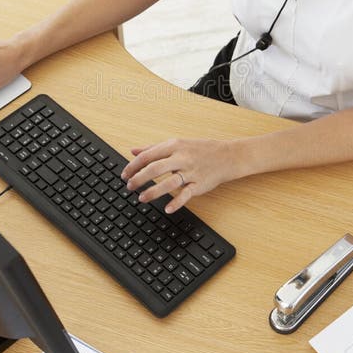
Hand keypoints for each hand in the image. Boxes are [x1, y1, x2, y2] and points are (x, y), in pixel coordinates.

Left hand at [121, 137, 235, 213]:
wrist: (227, 156)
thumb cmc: (199, 150)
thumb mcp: (176, 144)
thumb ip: (153, 148)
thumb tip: (133, 151)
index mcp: (173, 146)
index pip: (148, 156)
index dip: (133, 166)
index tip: (124, 174)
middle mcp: (181, 158)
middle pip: (155, 168)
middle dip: (139, 178)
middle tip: (129, 186)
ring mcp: (191, 172)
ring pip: (169, 182)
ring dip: (153, 191)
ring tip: (141, 198)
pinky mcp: (199, 184)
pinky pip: (186, 194)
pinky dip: (177, 202)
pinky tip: (167, 209)